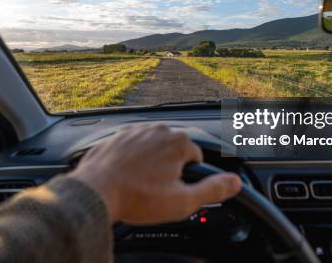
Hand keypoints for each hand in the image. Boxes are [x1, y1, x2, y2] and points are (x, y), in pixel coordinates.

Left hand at [69, 124, 241, 223]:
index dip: (188, 177)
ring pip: (152, 147)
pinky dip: (130, 159)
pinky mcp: (116, 136)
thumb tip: (235, 182)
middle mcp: (158, 129)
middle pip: (174, 151)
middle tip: (157, 189)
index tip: (176, 189)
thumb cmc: (137, 197)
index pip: (196, 158)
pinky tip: (125, 176)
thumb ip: (213, 189)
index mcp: (179, 142)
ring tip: (139, 184)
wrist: (95, 191)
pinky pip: (131, 147)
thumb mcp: (183, 201)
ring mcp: (135, 130)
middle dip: (169, 168)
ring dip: (150, 162)